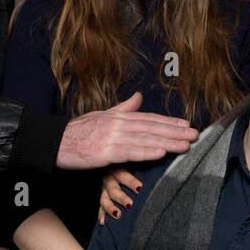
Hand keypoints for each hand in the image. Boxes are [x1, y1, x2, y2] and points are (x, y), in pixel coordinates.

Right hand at [57, 91, 197, 169]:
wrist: (54, 142)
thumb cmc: (78, 132)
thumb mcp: (102, 116)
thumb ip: (123, 108)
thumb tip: (138, 97)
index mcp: (119, 117)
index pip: (150, 119)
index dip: (170, 122)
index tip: (187, 125)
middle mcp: (118, 125)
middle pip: (152, 128)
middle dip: (175, 132)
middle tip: (195, 136)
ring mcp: (111, 138)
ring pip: (145, 139)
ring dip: (167, 142)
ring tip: (185, 145)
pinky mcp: (104, 152)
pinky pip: (129, 152)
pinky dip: (146, 152)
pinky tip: (161, 152)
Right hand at [98, 166, 142, 225]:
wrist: (114, 163)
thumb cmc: (130, 162)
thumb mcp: (134, 161)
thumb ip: (144, 161)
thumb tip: (161, 156)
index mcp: (118, 168)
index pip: (123, 175)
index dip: (131, 182)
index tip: (140, 188)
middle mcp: (110, 179)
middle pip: (113, 189)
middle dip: (121, 197)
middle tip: (130, 205)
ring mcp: (105, 189)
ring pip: (105, 199)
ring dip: (110, 207)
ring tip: (117, 214)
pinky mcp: (103, 196)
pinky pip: (100, 207)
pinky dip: (101, 214)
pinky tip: (103, 222)